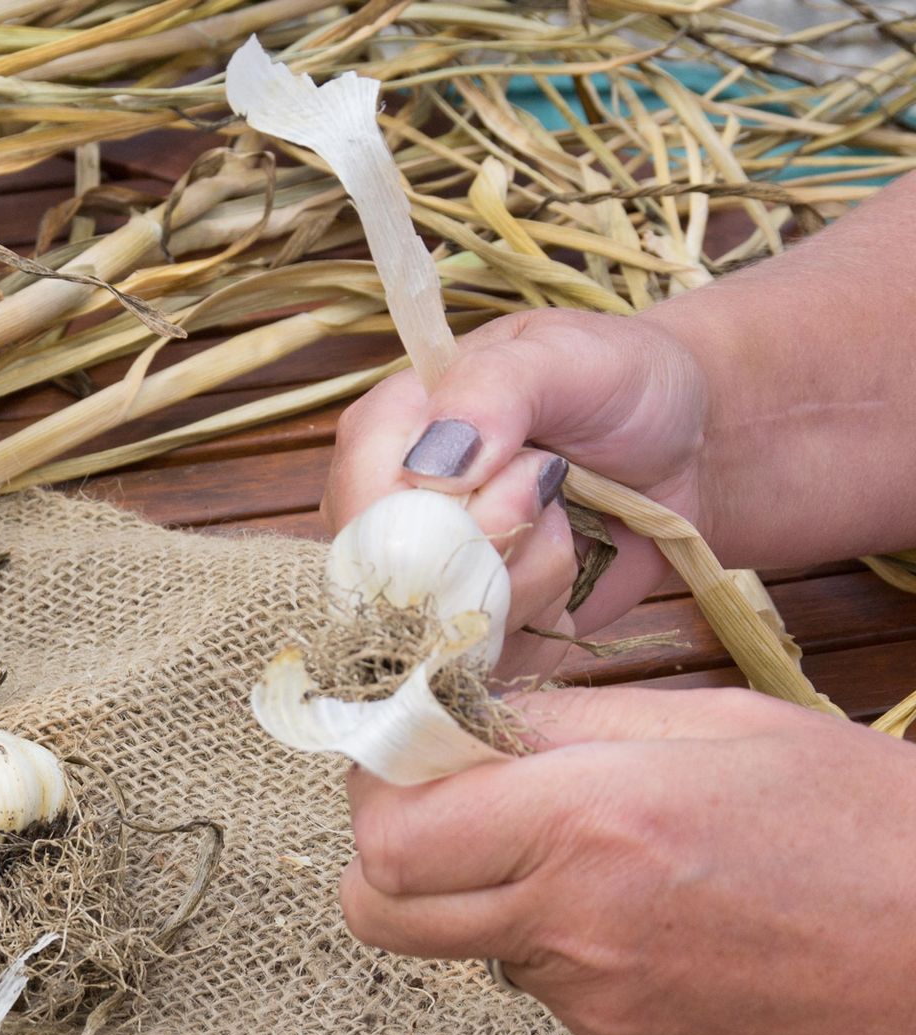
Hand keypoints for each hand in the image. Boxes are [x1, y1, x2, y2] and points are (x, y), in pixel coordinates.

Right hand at [322, 309, 711, 680]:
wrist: (686, 447)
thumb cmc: (620, 385)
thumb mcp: (566, 357)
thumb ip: (493, 391)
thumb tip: (429, 466)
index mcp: (386, 431)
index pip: (361, 498)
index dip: (442, 509)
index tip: (529, 470)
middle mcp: (385, 511)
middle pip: (397, 580)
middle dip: (500, 549)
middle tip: (556, 492)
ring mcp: (421, 578)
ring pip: (446, 630)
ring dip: (532, 584)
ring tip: (568, 524)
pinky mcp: (467, 632)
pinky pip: (489, 664)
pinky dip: (547, 623)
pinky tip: (570, 570)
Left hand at [340, 686, 915, 1034]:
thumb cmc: (867, 821)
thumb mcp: (716, 724)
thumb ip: (564, 726)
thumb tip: (457, 721)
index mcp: (587, 824)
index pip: (388, 836)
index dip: (378, 792)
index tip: (411, 757)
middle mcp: (572, 928)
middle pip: (382, 911)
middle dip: (396, 856)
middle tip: (457, 810)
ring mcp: (598, 1008)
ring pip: (467, 944)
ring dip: (492, 895)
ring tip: (606, 858)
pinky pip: (546, 990)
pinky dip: (566, 948)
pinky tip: (659, 917)